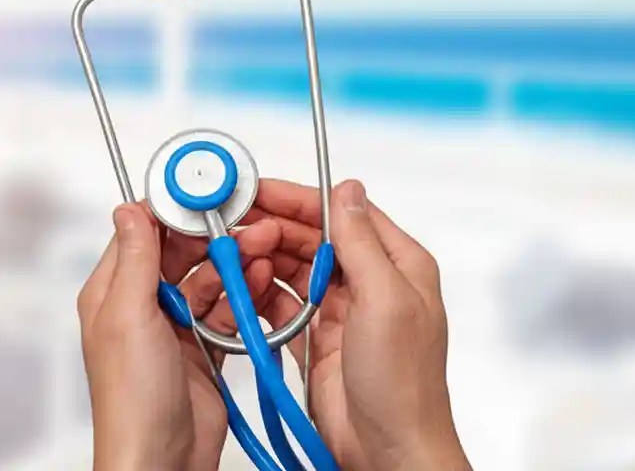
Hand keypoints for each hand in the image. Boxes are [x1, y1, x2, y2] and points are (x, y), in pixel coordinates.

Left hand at [78, 202, 289, 470]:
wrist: (162, 461)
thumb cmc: (133, 401)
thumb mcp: (129, 318)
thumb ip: (136, 262)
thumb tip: (128, 210)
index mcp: (112, 293)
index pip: (142, 233)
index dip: (174, 210)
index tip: (207, 193)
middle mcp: (140, 306)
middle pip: (181, 254)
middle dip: (216, 236)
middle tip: (253, 224)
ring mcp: (173, 328)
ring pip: (208, 279)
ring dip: (235, 263)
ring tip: (264, 249)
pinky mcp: (202, 349)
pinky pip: (226, 311)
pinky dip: (244, 296)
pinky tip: (262, 283)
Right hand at [253, 179, 470, 470]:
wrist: (388, 452)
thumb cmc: (402, 386)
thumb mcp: (386, 299)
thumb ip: (362, 243)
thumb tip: (347, 190)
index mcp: (397, 264)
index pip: (342, 213)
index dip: (298, 199)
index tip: (259, 190)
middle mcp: (368, 283)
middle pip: (312, 237)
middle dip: (272, 227)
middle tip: (234, 225)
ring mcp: (340, 311)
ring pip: (292, 268)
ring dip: (262, 259)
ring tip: (232, 255)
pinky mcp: (315, 339)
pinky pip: (280, 305)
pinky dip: (259, 294)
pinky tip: (240, 288)